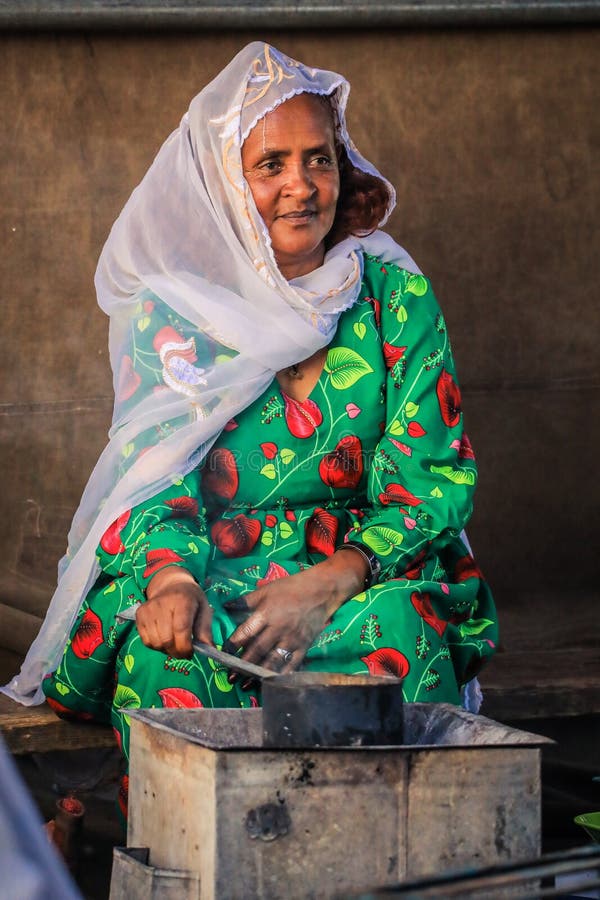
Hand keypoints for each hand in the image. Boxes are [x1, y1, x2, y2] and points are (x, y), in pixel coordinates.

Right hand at [135, 566, 212, 657]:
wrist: (172, 585)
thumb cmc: (191, 600)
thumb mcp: (204, 610)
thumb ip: (205, 630)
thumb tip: (209, 649)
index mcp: (182, 600)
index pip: (181, 629)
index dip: (185, 646)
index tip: (190, 652)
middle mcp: (162, 603)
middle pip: (167, 639)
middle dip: (177, 651)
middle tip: (183, 651)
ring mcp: (148, 609)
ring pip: (155, 643)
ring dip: (166, 650)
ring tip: (174, 643)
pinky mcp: (139, 615)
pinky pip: (146, 641)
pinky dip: (156, 646)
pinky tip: (164, 638)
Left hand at [224, 548, 367, 674]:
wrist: (322, 590)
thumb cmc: (291, 588)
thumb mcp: (266, 590)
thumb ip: (246, 601)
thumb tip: (226, 607)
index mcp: (266, 613)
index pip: (245, 632)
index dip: (233, 645)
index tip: (222, 655)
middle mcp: (278, 628)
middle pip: (257, 650)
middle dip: (242, 665)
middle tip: (230, 678)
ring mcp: (292, 639)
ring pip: (272, 660)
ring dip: (258, 674)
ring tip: (246, 685)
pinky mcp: (304, 646)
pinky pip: (291, 664)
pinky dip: (281, 675)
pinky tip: (271, 683)